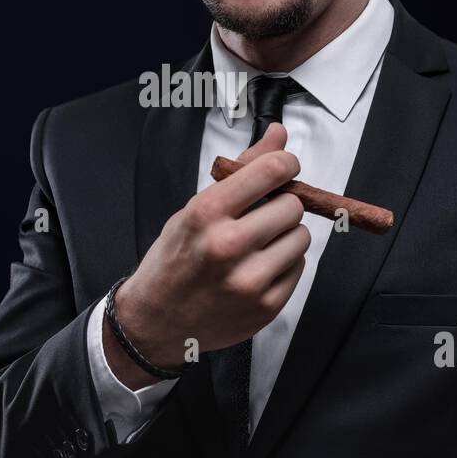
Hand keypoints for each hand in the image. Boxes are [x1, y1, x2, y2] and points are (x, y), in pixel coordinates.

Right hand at [108, 123, 308, 384]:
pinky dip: (285, 264)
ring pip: (301, 237)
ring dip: (286, 236)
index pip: (270, 171)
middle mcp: (228, 245)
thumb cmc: (173, 261)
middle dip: (282, 205)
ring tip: (259, 245)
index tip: (284, 169)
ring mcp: (249, 280)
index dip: (285, 165)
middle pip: (292, 206)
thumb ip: (241, 171)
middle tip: (262, 216)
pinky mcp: (266, 306)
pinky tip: (258, 269)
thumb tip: (278, 135)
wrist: (155, 322)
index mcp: (206, 213)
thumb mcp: (195, 209)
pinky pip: (299, 268)